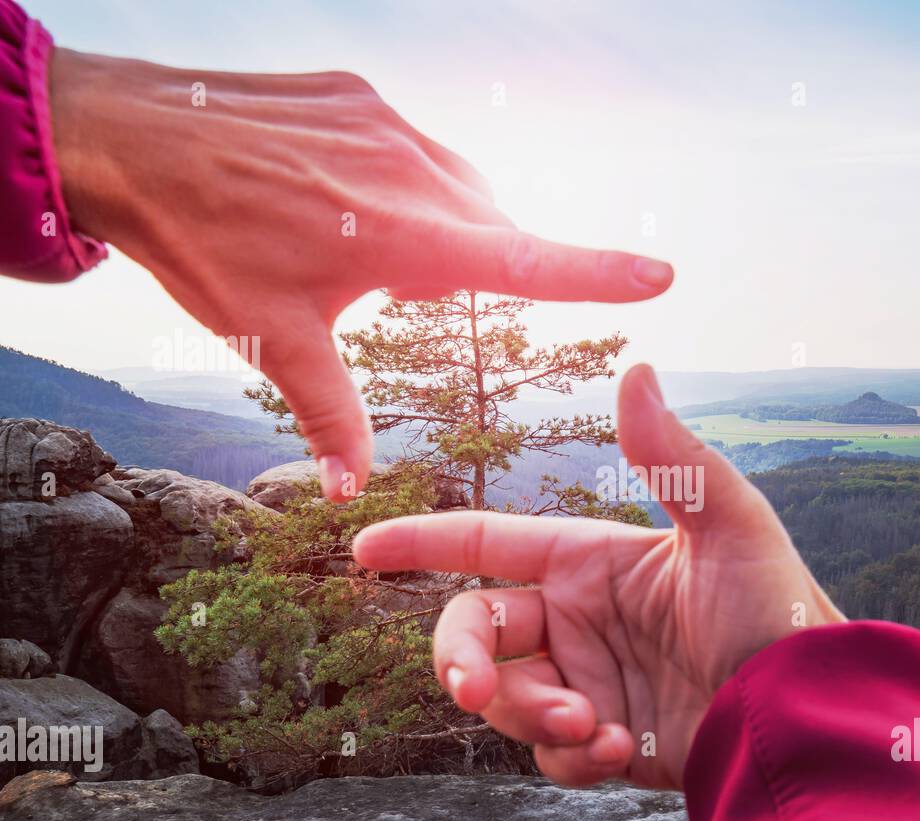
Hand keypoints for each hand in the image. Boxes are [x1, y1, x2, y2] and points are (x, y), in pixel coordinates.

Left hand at [48, 48, 673, 500]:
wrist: (124, 136)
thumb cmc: (201, 243)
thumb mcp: (271, 339)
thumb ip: (329, 413)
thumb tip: (348, 491)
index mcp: (405, 236)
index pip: (525, 261)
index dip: (597, 271)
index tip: (660, 270)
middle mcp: (413, 171)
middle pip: (491, 229)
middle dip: (473, 266)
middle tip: (400, 291)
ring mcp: (387, 124)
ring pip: (456, 186)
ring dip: (438, 224)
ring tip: (356, 242)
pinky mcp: (359, 95)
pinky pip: (413, 147)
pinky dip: (402, 182)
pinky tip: (338, 196)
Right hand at [352, 365, 843, 788]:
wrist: (807, 715)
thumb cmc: (778, 610)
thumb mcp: (731, 527)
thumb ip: (673, 458)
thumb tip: (637, 367)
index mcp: (589, 562)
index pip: (486, 545)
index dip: (422, 543)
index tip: (364, 545)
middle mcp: (577, 621)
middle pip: (474, 634)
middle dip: (462, 662)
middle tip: (473, 689)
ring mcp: (588, 682)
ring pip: (506, 701)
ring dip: (534, 716)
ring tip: (600, 725)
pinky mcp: (606, 742)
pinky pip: (550, 755)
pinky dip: (574, 757)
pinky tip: (627, 749)